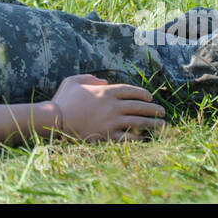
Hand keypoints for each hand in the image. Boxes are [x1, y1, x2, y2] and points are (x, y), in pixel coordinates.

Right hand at [50, 75, 166, 141]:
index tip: (150, 97)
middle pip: (139, 106)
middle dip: (153, 108)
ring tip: (162, 125)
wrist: (54, 120)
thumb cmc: (63, 100)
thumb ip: (90, 78)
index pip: (131, 90)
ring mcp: (110, 122)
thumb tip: (104, 83)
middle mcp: (112, 106)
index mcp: (105, 91)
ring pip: (138, 121)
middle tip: (163, 111)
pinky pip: (127, 138)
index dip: (143, 93)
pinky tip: (144, 138)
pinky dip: (137, 138)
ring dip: (153, 123)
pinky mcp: (106, 136)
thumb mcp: (73, 81)